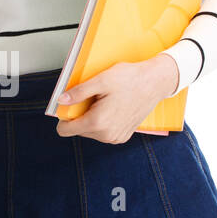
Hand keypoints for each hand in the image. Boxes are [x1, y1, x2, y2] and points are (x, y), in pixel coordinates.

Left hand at [54, 55, 179, 142]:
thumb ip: (78, 93)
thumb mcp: (100, 81)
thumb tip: (61, 100)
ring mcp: (116, 137)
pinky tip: (110, 107)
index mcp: (98, 122)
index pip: (66, 130)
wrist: (155, 83)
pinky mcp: (123, 136)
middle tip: (92, 98)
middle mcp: (107, 135)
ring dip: (91, 118)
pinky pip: (103, 132)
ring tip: (103, 101)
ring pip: (90, 131)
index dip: (63, 116)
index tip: (68, 105)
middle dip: (80, 114)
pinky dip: (102, 121)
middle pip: (78, 130)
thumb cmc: (129, 79)